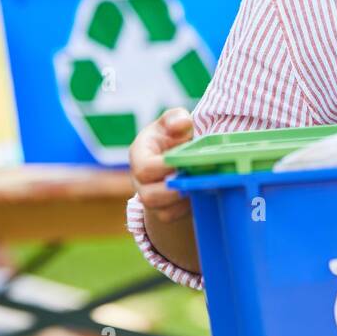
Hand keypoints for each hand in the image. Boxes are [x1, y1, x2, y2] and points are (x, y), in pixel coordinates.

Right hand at [129, 108, 194, 223]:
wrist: (176, 152)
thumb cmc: (172, 134)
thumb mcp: (174, 119)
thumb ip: (176, 118)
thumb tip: (181, 126)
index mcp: (139, 155)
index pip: (144, 169)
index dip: (164, 169)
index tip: (183, 163)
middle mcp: (139, 180)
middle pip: (149, 196)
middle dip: (174, 190)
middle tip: (193, 179)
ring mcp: (149, 196)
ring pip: (162, 212)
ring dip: (182, 201)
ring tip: (197, 186)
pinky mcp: (162, 209)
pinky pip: (172, 217)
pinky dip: (186, 209)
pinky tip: (198, 193)